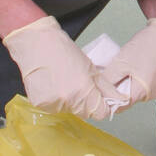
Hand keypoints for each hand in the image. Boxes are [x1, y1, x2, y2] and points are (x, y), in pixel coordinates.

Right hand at [2, 15, 117, 119]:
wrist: (36, 43)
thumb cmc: (63, 51)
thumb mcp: (90, 67)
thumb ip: (105, 87)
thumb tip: (119, 99)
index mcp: (83, 90)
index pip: (100, 112)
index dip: (102, 105)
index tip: (99, 98)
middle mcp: (68, 100)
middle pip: (84, 112)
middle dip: (85, 102)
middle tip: (78, 84)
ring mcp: (52, 103)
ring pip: (68, 110)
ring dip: (69, 101)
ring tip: (62, 81)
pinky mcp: (39, 104)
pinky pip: (54, 107)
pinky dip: (55, 100)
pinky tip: (52, 84)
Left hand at [100, 18, 155, 104]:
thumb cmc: (147, 46)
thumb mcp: (121, 62)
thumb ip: (109, 79)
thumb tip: (101, 89)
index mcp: (141, 92)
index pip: (120, 106)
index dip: (108, 99)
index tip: (102, 89)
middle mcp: (153, 93)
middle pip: (129, 97)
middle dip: (119, 88)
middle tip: (113, 73)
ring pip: (139, 89)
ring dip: (130, 82)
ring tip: (126, 66)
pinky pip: (148, 82)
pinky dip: (141, 77)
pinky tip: (139, 64)